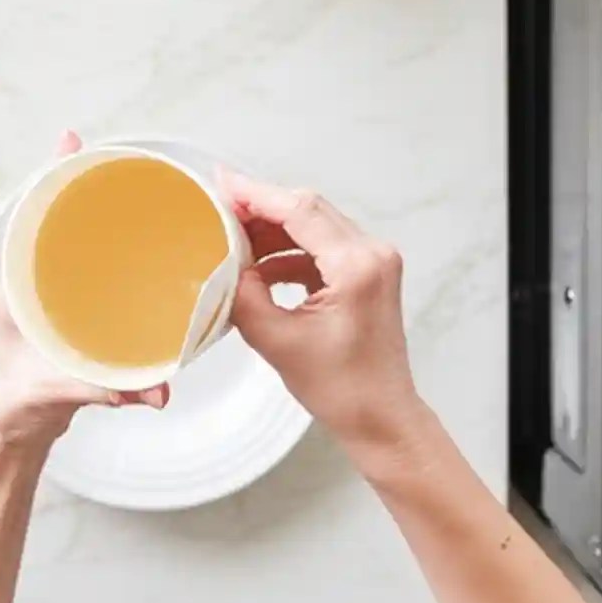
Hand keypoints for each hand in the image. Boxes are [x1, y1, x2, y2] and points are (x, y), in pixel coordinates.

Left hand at [0, 131, 168, 450]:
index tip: (68, 142)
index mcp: (15, 293)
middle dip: (69, 184)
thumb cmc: (20, 405)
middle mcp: (27, 287)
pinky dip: (99, 245)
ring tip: (118, 180)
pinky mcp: (64, 310)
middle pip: (48, 222)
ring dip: (85, 211)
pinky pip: (79, 265)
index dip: (48, 181)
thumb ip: (107, 392)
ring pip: (63, 241)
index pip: (28, 223)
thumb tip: (156, 390)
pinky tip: (124, 234)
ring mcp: (44, 296)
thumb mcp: (63, 394)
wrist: (13, 430)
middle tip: (97, 150)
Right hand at [220, 169, 423, 455]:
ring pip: (314, 227)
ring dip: (274, 232)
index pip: (300, 210)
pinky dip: (290, 253)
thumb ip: (246, 296)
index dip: (257, 194)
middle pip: (308, 210)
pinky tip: (260, 271)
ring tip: (234, 245)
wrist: (380, 418)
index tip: (223, 183)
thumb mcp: (276, 341)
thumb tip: (226, 266)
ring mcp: (375, 263)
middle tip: (220, 212)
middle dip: (262, 209)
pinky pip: (322, 249)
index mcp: (356, 266)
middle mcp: (373, 254)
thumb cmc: (342, 389)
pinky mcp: (368, 276)